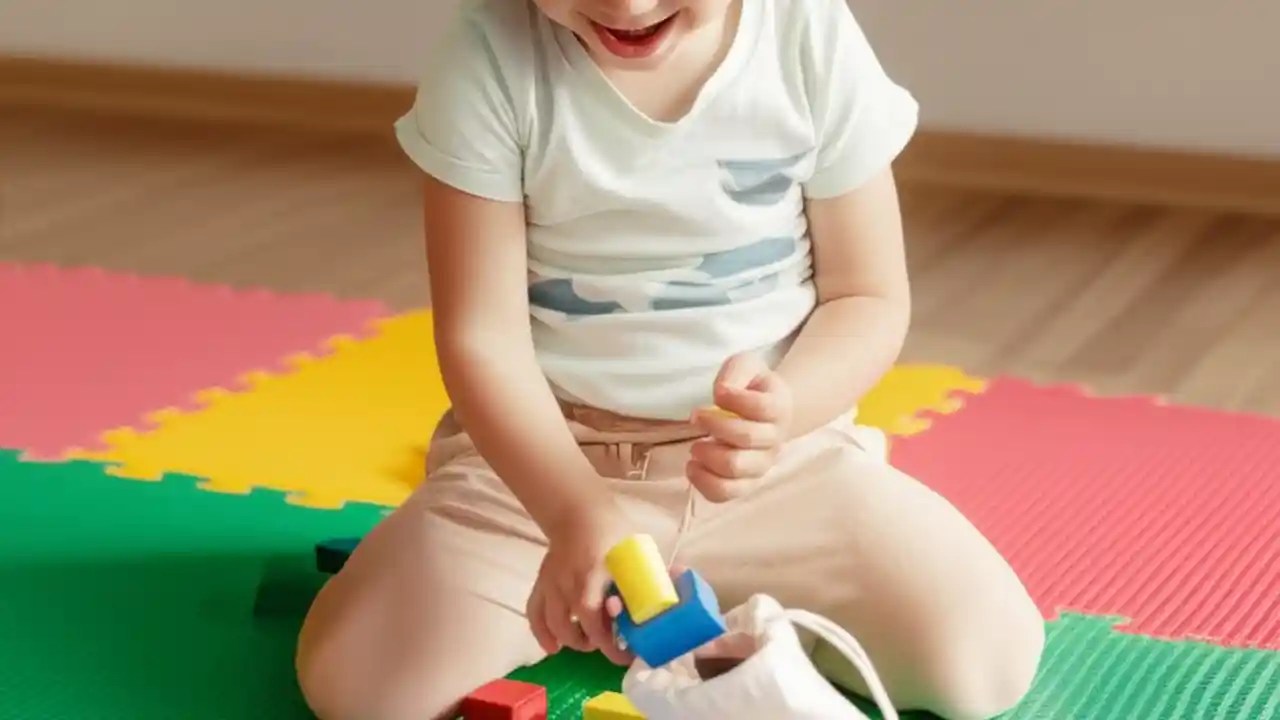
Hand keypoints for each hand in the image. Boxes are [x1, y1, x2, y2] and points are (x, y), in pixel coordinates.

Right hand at [527, 501, 633, 664]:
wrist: (579, 513)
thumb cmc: (612, 532)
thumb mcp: (635, 553)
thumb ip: (648, 579)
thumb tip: (668, 603)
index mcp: (592, 575)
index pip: (593, 619)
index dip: (607, 643)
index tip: (626, 654)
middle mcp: (568, 583)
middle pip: (573, 628)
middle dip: (593, 644)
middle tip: (611, 644)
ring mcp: (551, 584)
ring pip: (554, 625)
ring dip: (572, 641)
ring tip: (588, 643)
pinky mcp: (542, 583)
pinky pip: (534, 613)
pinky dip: (542, 633)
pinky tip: (553, 648)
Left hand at [687, 352, 793, 501]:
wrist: (766, 413)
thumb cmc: (751, 388)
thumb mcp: (746, 366)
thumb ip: (735, 372)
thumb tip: (721, 394)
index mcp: (779, 408)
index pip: (762, 407)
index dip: (735, 399)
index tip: (717, 392)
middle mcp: (775, 440)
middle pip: (747, 439)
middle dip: (715, 426)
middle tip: (696, 417)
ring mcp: (762, 465)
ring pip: (736, 470)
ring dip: (708, 456)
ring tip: (695, 446)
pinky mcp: (745, 484)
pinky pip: (726, 494)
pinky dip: (704, 482)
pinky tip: (692, 466)